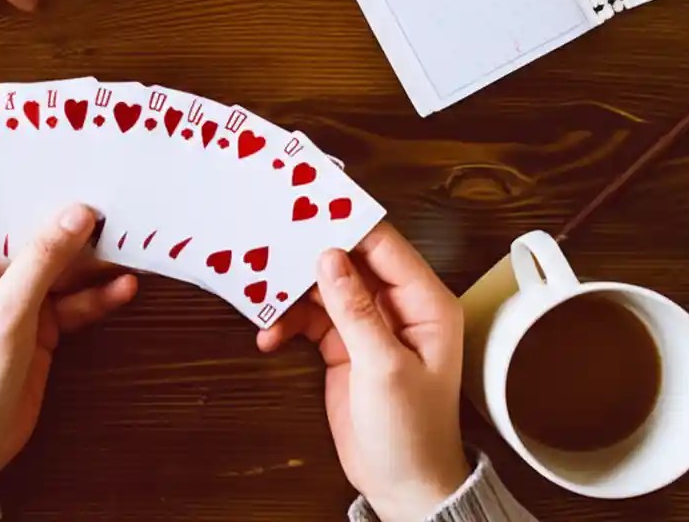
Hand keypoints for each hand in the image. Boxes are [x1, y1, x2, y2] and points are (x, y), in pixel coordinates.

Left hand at [0, 205, 136, 498]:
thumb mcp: (8, 312)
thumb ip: (43, 259)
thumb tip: (78, 210)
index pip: (7, 203)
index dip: (42, 185)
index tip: (84, 164)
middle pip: (43, 233)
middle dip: (80, 222)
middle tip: (124, 201)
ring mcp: (20, 298)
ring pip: (66, 266)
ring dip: (97, 260)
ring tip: (137, 241)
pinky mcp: (42, 326)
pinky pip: (76, 300)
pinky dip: (99, 296)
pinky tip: (128, 287)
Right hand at [257, 224, 469, 521]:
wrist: (402, 484)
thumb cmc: (412, 433)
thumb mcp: (384, 369)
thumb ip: (356, 311)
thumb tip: (331, 258)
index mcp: (426, 305)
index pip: (385, 247)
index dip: (348, 224)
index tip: (310, 205)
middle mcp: (399, 308)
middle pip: (350, 262)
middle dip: (311, 256)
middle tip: (272, 244)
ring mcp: (370, 325)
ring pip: (324, 289)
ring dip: (292, 293)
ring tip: (262, 298)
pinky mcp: (344, 345)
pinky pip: (311, 318)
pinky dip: (288, 323)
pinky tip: (270, 336)